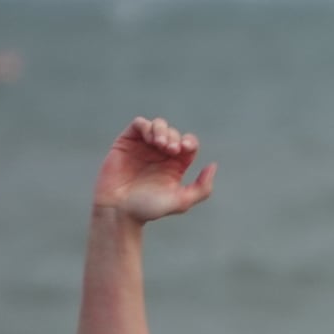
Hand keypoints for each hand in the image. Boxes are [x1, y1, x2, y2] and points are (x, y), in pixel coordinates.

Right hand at [92, 117, 216, 224]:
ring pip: (158, 125)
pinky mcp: (126, 142)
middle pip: (174, 133)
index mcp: (175, 166)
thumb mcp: (182, 202)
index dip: (189, 142)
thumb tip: (213, 165)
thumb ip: (202, 188)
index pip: (188, 144)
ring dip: (162, 130)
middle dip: (174, 137)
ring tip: (160, 144)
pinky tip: (150, 140)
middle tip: (171, 150)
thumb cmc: (149, 209)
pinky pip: (139, 124)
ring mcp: (143, 147)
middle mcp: (160, 155)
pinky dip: (147, 126)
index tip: (185, 149)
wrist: (120, 210)